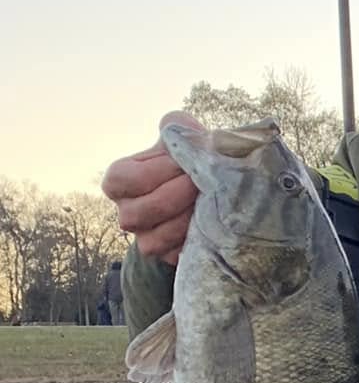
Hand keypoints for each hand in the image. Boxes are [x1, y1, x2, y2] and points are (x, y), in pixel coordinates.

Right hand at [101, 112, 201, 268]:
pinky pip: (172, 256)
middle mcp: (126, 212)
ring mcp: (144, 237)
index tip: (183, 162)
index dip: (155, 171)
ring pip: (153, 239)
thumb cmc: (189, 164)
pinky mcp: (166, 256)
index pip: (123, 179)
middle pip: (137, 213)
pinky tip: (208, 224)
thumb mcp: (183, 140)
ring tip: (207, 202)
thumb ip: (178, 127)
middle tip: (199, 183)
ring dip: (185, 219)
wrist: (213, 196)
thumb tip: (175, 125)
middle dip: (174, 196)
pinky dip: (192, 240)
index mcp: (120, 179)